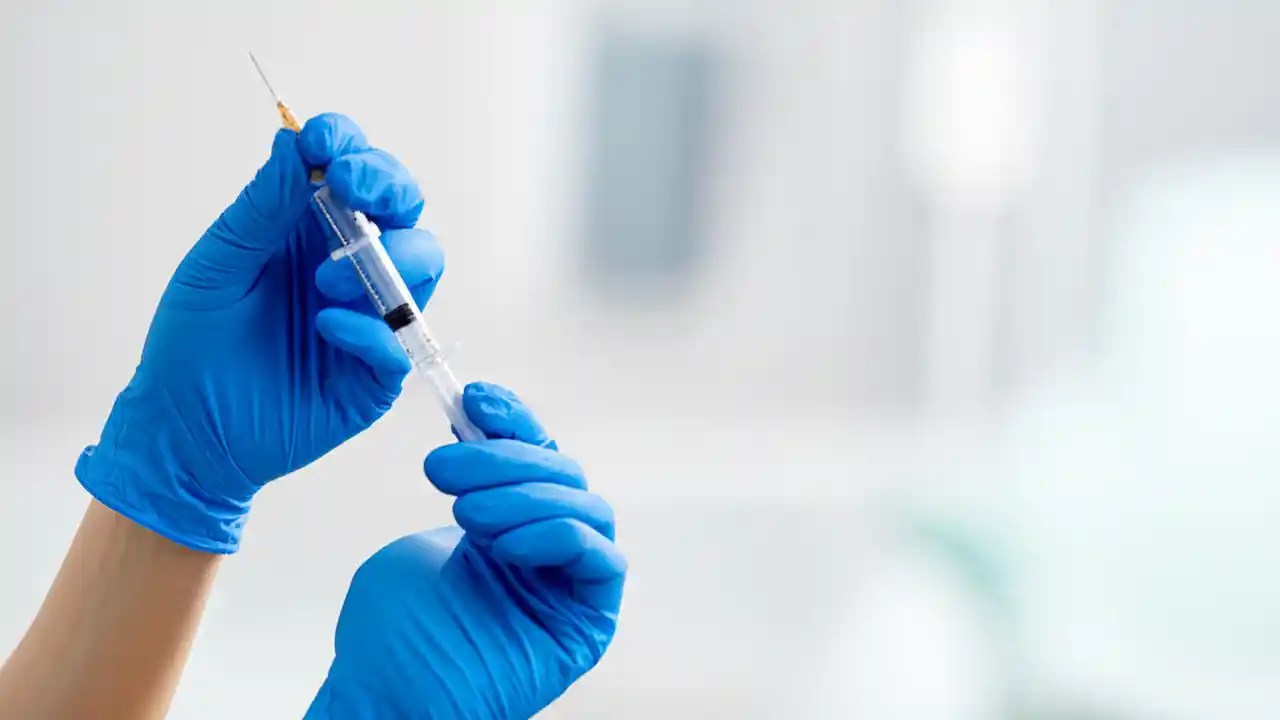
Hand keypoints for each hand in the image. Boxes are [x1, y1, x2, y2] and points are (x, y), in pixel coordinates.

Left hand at [76, 114, 443, 551]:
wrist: (186, 430)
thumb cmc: (194, 344)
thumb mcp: (218, 265)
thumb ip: (261, 207)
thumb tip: (294, 143)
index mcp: (309, 231)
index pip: (352, 171)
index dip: (349, 146)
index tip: (325, 141)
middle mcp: (350, 266)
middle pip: (405, 209)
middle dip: (389, 186)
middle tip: (352, 185)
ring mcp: (371, 317)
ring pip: (423, 267)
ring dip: (386, 258)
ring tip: (326, 280)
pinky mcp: (376, 374)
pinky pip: (399, 342)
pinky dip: (370, 329)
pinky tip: (325, 327)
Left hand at [305, 383, 626, 719]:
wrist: (384, 699)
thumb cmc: (395, 635)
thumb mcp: (423, 540)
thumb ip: (465, 487)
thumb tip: (478, 425)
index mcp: (515, 527)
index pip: (537, 456)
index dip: (514, 422)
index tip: (474, 399)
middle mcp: (549, 552)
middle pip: (565, 475)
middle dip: (506, 460)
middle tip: (445, 469)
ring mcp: (572, 587)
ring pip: (587, 508)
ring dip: (527, 496)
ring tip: (467, 516)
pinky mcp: (590, 622)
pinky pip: (600, 557)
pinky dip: (557, 535)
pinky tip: (507, 546)